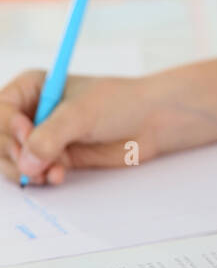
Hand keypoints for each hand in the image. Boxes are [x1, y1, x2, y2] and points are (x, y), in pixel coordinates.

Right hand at [0, 70, 161, 185]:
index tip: (28, 136)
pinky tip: (57, 176)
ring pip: (11, 160)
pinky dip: (39, 179)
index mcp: (30, 88)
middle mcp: (29, 112)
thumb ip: (51, 136)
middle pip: (0, 139)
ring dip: (26, 172)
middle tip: (34, 165)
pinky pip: (32, 174)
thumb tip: (26, 162)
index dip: (7, 127)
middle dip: (13, 154)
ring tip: (49, 173)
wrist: (150, 122)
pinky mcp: (53, 158)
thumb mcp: (82, 113)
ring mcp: (40, 137)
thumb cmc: (119, 103)